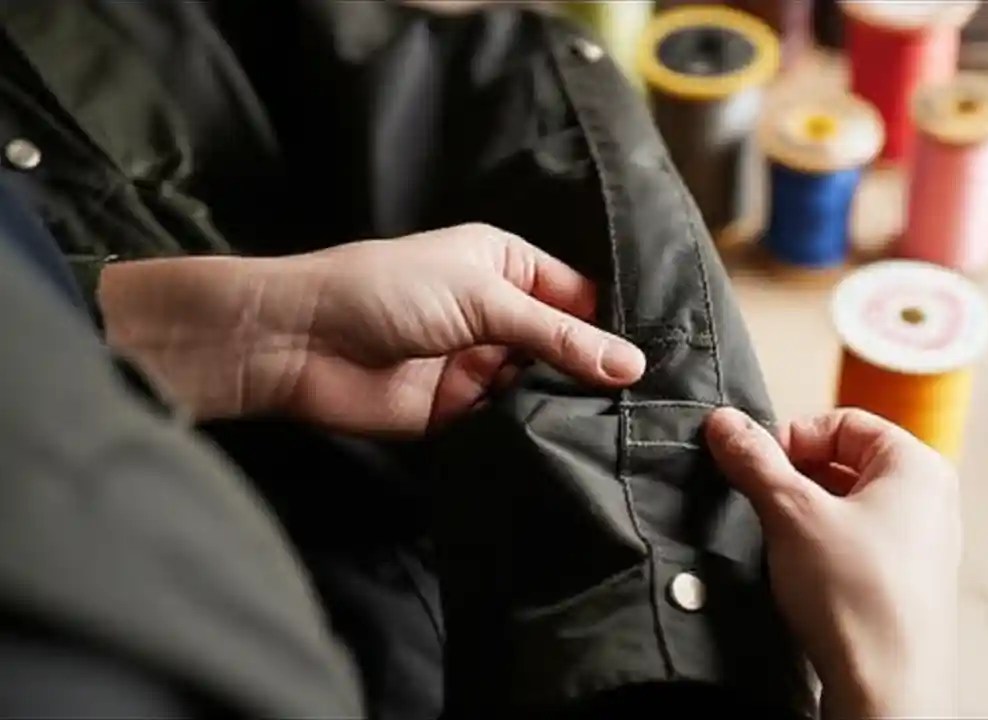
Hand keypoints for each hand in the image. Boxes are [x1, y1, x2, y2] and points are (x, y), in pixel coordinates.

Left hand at [98, 224, 644, 432]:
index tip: (659, 362)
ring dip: (570, 409)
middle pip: (567, 349)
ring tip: (622, 434)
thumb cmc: (385, 290)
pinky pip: (510, 426)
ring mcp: (480, 366)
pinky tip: (572, 450)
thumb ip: (557, 335)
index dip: (614, 328)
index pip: (580, 298)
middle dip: (598, 374)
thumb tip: (631, 366)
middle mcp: (499, 316)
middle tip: (651, 408)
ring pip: (544, 391)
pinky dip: (534, 436)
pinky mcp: (459, 414)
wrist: (298, 342)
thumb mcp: (482, 297)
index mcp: (508, 267)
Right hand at [704, 408, 960, 718]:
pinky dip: (824, 548)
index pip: (843, 422)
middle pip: (846, 461)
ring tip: (782, 543)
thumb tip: (724, 423)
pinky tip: (804, 575)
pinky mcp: (908, 583)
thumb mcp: (791, 513)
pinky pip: (858, 544)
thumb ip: (754, 460)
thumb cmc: (857, 598)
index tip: (757, 466)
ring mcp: (922, 544)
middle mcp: (929, 500)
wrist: (887, 689)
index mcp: (916, 466)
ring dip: (806, 515)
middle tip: (762, 502)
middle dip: (795, 479)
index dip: (792, 438)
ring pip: (848, 505)